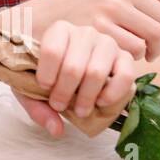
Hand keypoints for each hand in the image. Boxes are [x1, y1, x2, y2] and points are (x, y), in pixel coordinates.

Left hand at [15, 21, 135, 136]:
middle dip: (64, 92)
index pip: (52, 50)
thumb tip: (56, 129)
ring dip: (86, 97)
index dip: (47, 75)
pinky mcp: (125, 57)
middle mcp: (85, 32)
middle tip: (59, 105)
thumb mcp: (33, 86)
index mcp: (59, 30)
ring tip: (80, 111)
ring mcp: (107, 43)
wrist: (72, 67)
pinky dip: (113, 93)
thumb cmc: (52, 74)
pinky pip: (125, 76)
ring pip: (97, 73)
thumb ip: (37, 106)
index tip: (44, 87)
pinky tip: (100, 102)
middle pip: (73, 66)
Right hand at [24, 0, 159, 60]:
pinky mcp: (101, 29)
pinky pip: (135, 49)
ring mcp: (110, 7)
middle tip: (154, 48)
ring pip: (153, 36)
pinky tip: (122, 55)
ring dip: (151, 51)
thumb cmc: (87, 5)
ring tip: (140, 53)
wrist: (48, 18)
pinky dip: (132, 57)